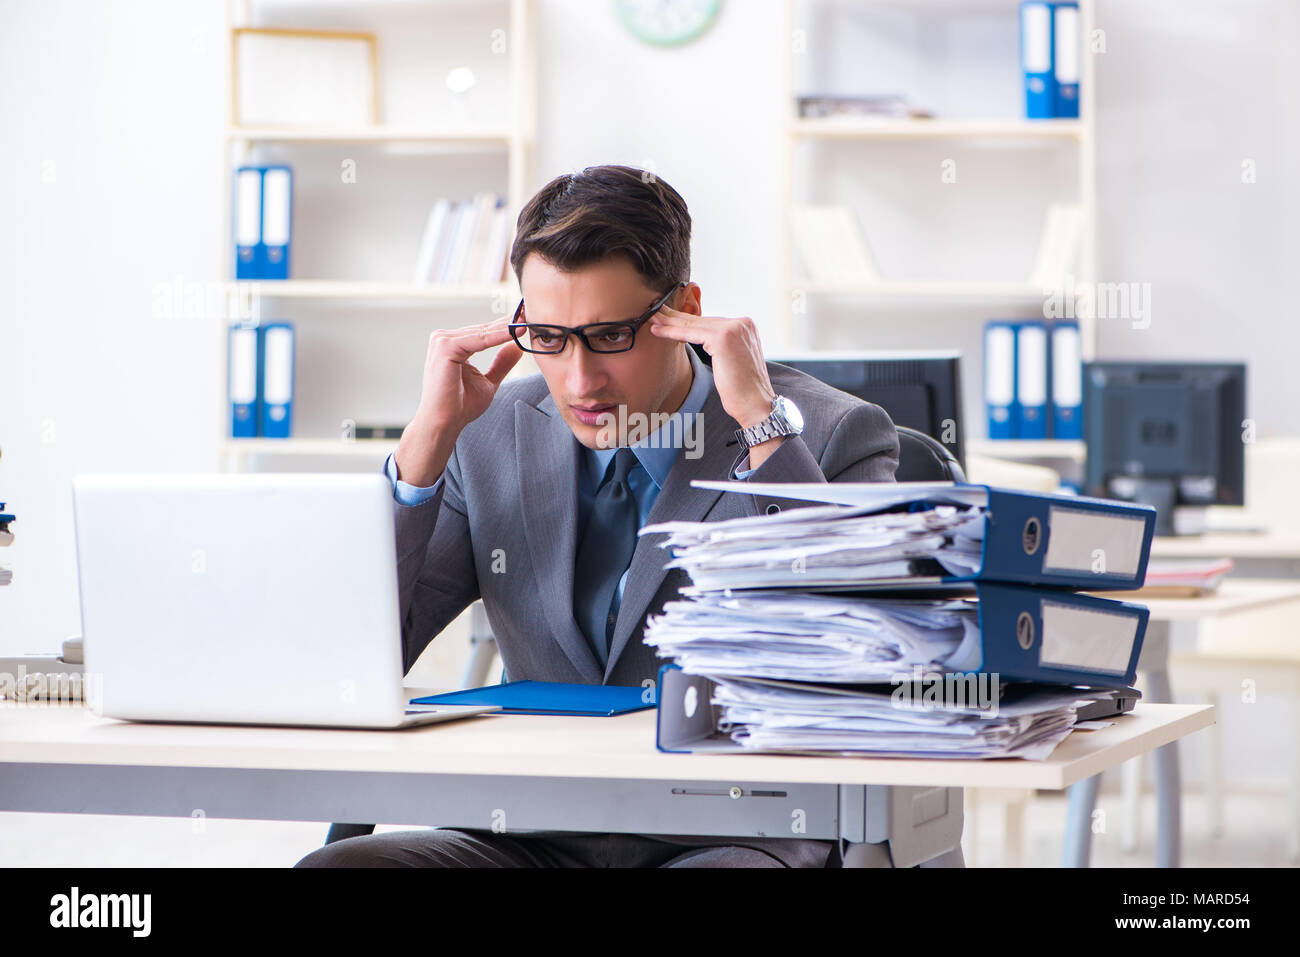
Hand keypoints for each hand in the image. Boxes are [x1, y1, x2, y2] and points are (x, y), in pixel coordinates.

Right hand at [395, 315, 522, 486]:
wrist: (445, 423)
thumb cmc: (461, 406)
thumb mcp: (488, 382)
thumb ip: (501, 364)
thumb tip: (517, 348)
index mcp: (453, 345)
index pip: (483, 333)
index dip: (506, 328)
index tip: (527, 321)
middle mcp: (444, 339)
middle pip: (483, 329)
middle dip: (508, 324)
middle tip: (530, 314)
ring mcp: (442, 341)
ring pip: (481, 333)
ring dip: (505, 328)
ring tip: (526, 322)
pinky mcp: (444, 347)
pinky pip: (477, 340)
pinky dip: (496, 336)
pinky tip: (514, 332)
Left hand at [647, 306, 775, 427]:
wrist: (755, 404)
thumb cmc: (742, 390)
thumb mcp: (733, 359)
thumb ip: (722, 345)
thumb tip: (704, 339)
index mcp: (746, 326)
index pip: (711, 321)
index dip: (688, 320)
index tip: (671, 317)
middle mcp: (742, 323)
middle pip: (701, 320)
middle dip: (676, 317)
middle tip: (656, 311)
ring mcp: (733, 328)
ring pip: (694, 325)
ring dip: (670, 322)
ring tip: (652, 318)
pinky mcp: (722, 338)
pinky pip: (690, 333)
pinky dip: (672, 332)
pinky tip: (658, 330)